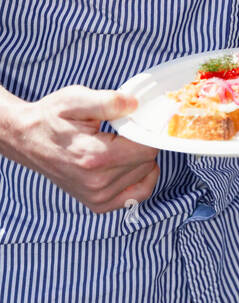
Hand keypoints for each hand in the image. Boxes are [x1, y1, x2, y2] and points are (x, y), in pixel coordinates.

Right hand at [0, 87, 158, 213]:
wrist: (27, 139)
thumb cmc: (50, 118)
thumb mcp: (75, 98)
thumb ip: (108, 101)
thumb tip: (135, 105)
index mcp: (94, 156)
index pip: (147, 148)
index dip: (147, 130)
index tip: (136, 121)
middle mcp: (97, 182)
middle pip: (147, 161)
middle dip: (142, 142)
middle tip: (124, 131)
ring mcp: (98, 197)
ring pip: (145, 175)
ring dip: (140, 159)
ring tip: (119, 145)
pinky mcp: (98, 204)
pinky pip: (138, 195)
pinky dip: (141, 178)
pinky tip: (130, 163)